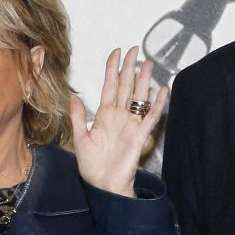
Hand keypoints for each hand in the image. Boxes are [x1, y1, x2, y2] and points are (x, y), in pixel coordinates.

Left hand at [69, 46, 168, 195]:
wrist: (103, 185)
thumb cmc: (92, 166)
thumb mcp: (79, 138)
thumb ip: (77, 117)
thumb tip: (72, 95)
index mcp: (104, 115)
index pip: (109, 86)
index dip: (112, 69)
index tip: (116, 52)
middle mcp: (119, 116)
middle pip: (126, 86)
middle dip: (129, 67)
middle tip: (135, 49)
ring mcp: (130, 124)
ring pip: (139, 97)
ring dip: (144, 80)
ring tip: (148, 63)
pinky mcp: (139, 135)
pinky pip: (150, 117)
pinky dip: (158, 104)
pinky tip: (163, 90)